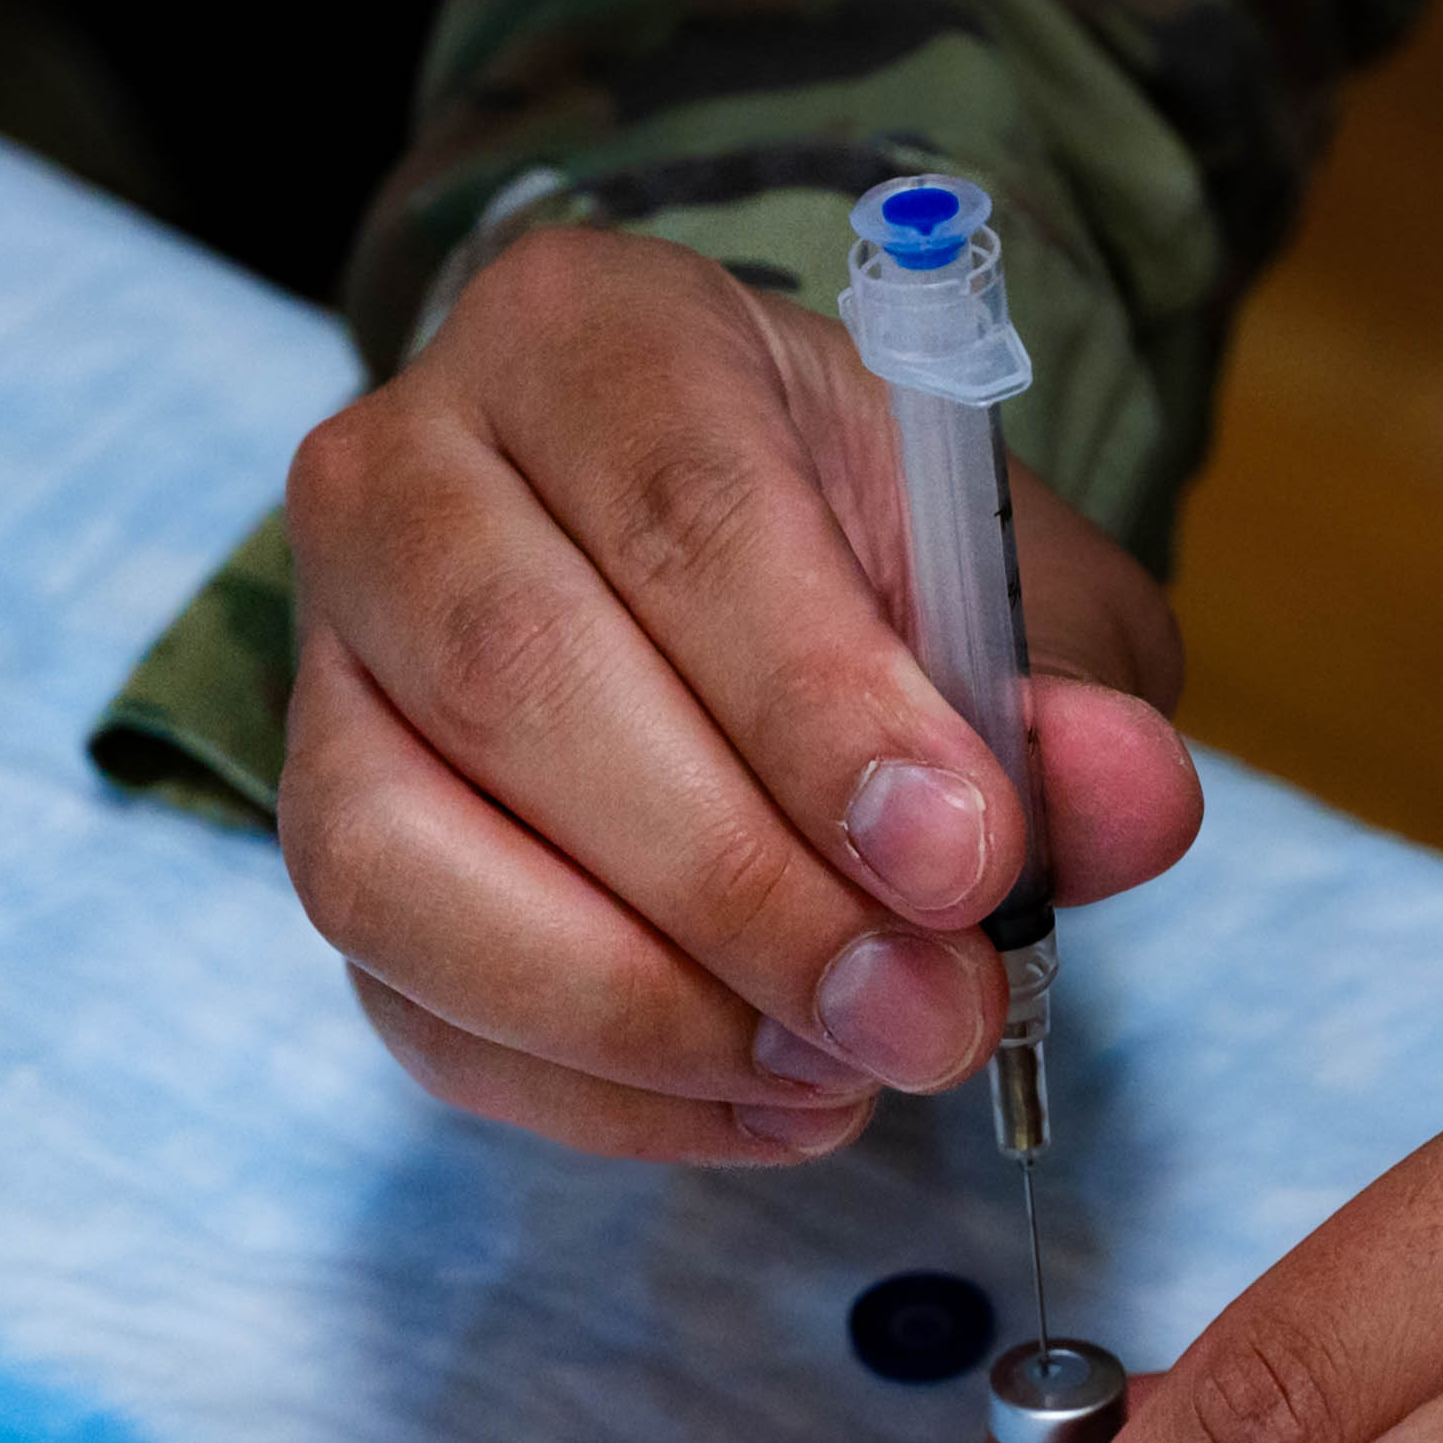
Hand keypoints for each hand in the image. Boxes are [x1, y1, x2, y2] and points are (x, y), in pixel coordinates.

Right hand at [275, 227, 1200, 1162]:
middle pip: (517, 680)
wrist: (733, 579)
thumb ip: (1073, 688)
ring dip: (640, 1010)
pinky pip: (410, 1003)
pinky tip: (765, 1104)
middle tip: (930, 1013)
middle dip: (743, 889)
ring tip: (841, 1071)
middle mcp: (404, 473)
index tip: (962, 862)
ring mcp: (328, 669)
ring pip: (396, 861)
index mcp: (592, 338)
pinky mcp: (316, 846)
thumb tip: (1126, 798)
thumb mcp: (1016, 585)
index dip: (820, 708)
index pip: (680, 510)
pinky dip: (599, 1094)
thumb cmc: (866, 566)